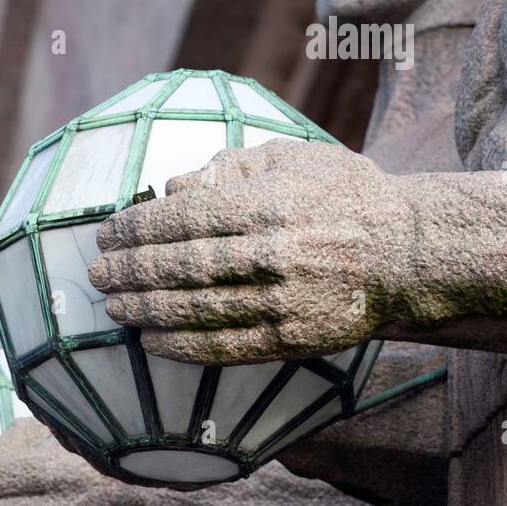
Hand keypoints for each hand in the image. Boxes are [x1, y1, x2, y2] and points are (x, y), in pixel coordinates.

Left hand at [88, 138, 418, 363]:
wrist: (409, 255)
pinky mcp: (292, 340)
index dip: (139, 229)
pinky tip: (151, 340)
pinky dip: (181, 346)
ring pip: (197, 311)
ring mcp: (283, 302)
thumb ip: (233, 165)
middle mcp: (274, 254)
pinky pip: (224, 348)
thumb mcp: (296, 157)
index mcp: (271, 203)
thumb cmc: (347, 195)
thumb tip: (172, 186)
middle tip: (97, 272)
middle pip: (183, 266)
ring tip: (113, 305)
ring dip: (145, 310)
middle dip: (131, 271)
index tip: (108, 232)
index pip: (185, 218)